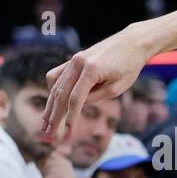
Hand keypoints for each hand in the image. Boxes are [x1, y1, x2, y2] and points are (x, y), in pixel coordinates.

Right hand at [42, 28, 152, 142]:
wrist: (130, 43)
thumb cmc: (129, 66)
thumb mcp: (117, 87)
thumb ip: (96, 97)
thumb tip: (77, 106)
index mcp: (91, 70)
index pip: (76, 99)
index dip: (70, 118)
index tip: (67, 134)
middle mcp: (77, 63)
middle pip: (60, 93)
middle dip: (53, 115)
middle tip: (47, 133)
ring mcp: (73, 60)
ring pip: (55, 85)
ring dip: (49, 105)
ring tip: (45, 122)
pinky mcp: (72, 60)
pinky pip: (56, 75)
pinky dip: (53, 89)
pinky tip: (53, 102)